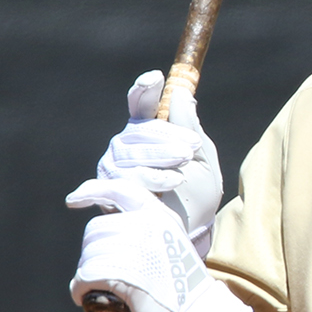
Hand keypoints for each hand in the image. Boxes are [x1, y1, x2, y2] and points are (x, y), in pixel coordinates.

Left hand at [66, 177, 252, 311]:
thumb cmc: (178, 285)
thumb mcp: (170, 244)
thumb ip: (147, 228)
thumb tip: (108, 223)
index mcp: (161, 216)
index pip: (121, 190)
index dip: (93, 190)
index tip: (73, 199)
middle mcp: (150, 228)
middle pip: (97, 229)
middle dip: (91, 252)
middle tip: (98, 271)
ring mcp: (139, 250)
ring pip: (90, 254)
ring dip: (86, 272)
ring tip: (94, 286)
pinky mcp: (127, 276)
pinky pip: (87, 275)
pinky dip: (79, 287)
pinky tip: (82, 295)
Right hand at [93, 70, 222, 251]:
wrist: (192, 232)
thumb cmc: (198, 194)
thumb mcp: (202, 157)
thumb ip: (190, 126)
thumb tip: (181, 94)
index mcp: (148, 132)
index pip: (140, 105)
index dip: (144, 91)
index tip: (156, 78)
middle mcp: (125, 146)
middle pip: (136, 130)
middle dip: (164, 135)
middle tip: (190, 147)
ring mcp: (114, 168)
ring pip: (128, 152)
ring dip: (159, 157)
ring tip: (183, 168)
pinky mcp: (109, 191)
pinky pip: (124, 178)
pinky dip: (151, 179)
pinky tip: (171, 183)